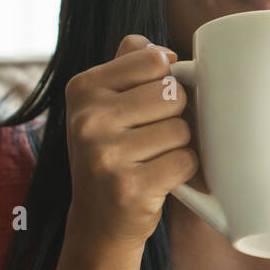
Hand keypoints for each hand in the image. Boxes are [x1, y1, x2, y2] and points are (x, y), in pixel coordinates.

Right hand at [64, 34, 197, 249]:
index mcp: (83, 88)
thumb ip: (129, 65)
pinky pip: (185, 161)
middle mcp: (87, 119)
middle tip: (151, 137)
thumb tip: (160, 49)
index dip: (166, 83)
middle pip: (173, 95)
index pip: (156, 61)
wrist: (98, 221)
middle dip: (175, 116)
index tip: (148, 104)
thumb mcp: (105, 103)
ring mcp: (105, 155)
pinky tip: (160, 178)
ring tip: (153, 158)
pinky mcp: (129, 187)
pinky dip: (183, 171)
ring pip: (181, 129)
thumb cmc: (112, 152)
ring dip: (178, 146)